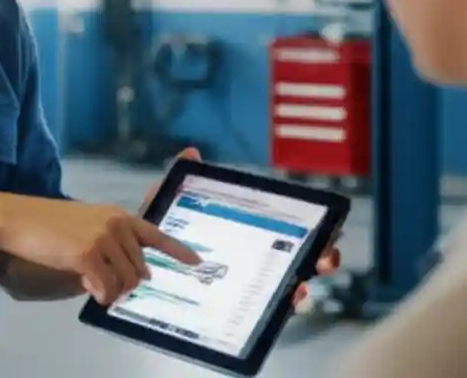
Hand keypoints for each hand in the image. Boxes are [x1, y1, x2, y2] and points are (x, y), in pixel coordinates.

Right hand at [0, 196, 201, 305]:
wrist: (19, 219)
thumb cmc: (47, 225)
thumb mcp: (84, 228)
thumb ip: (108, 248)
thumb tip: (123, 281)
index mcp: (117, 215)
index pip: (155, 233)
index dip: (177, 250)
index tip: (196, 261)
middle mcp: (116, 224)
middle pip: (139, 269)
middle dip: (124, 283)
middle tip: (101, 281)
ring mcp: (104, 238)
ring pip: (126, 282)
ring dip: (111, 291)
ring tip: (91, 282)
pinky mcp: (88, 254)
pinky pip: (107, 288)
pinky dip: (99, 295)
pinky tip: (86, 286)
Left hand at [141, 148, 342, 310]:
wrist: (137, 270)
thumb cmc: (159, 238)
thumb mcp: (167, 210)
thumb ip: (178, 182)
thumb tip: (191, 153)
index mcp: (247, 235)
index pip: (289, 231)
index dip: (315, 230)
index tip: (329, 229)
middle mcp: (255, 261)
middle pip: (299, 260)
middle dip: (321, 258)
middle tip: (325, 259)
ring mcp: (249, 287)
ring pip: (287, 287)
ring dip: (302, 286)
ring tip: (302, 285)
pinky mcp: (238, 310)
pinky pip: (267, 313)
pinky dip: (282, 307)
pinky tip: (287, 300)